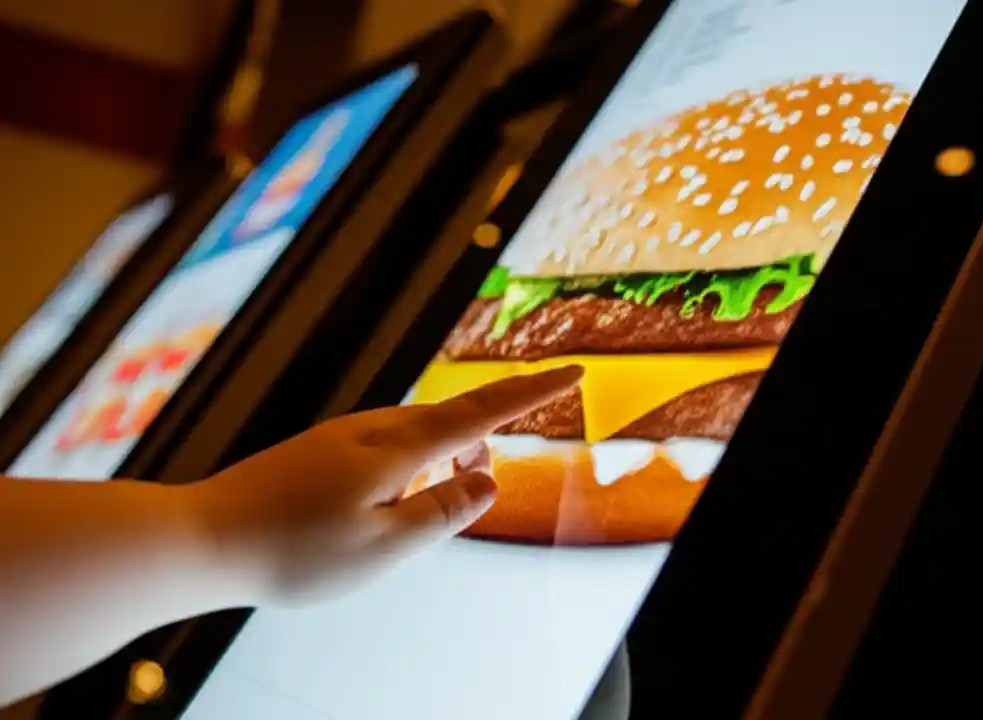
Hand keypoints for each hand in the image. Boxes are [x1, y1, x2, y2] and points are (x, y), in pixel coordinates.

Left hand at [189, 366, 582, 605]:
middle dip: (480, 435)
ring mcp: (339, 435)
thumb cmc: (293, 551)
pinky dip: (411, 460)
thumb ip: (442, 512)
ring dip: (442, 453)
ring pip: (414, 431)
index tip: (574, 370)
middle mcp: (369, 430)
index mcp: (395, 449)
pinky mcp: (318, 450)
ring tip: (433, 496)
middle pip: (449, 418)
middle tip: (480, 481)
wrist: (202, 538)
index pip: (480, 412)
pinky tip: (389, 495)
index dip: (532, 393)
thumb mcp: (383, 547)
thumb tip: (486, 479)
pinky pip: (385, 442)